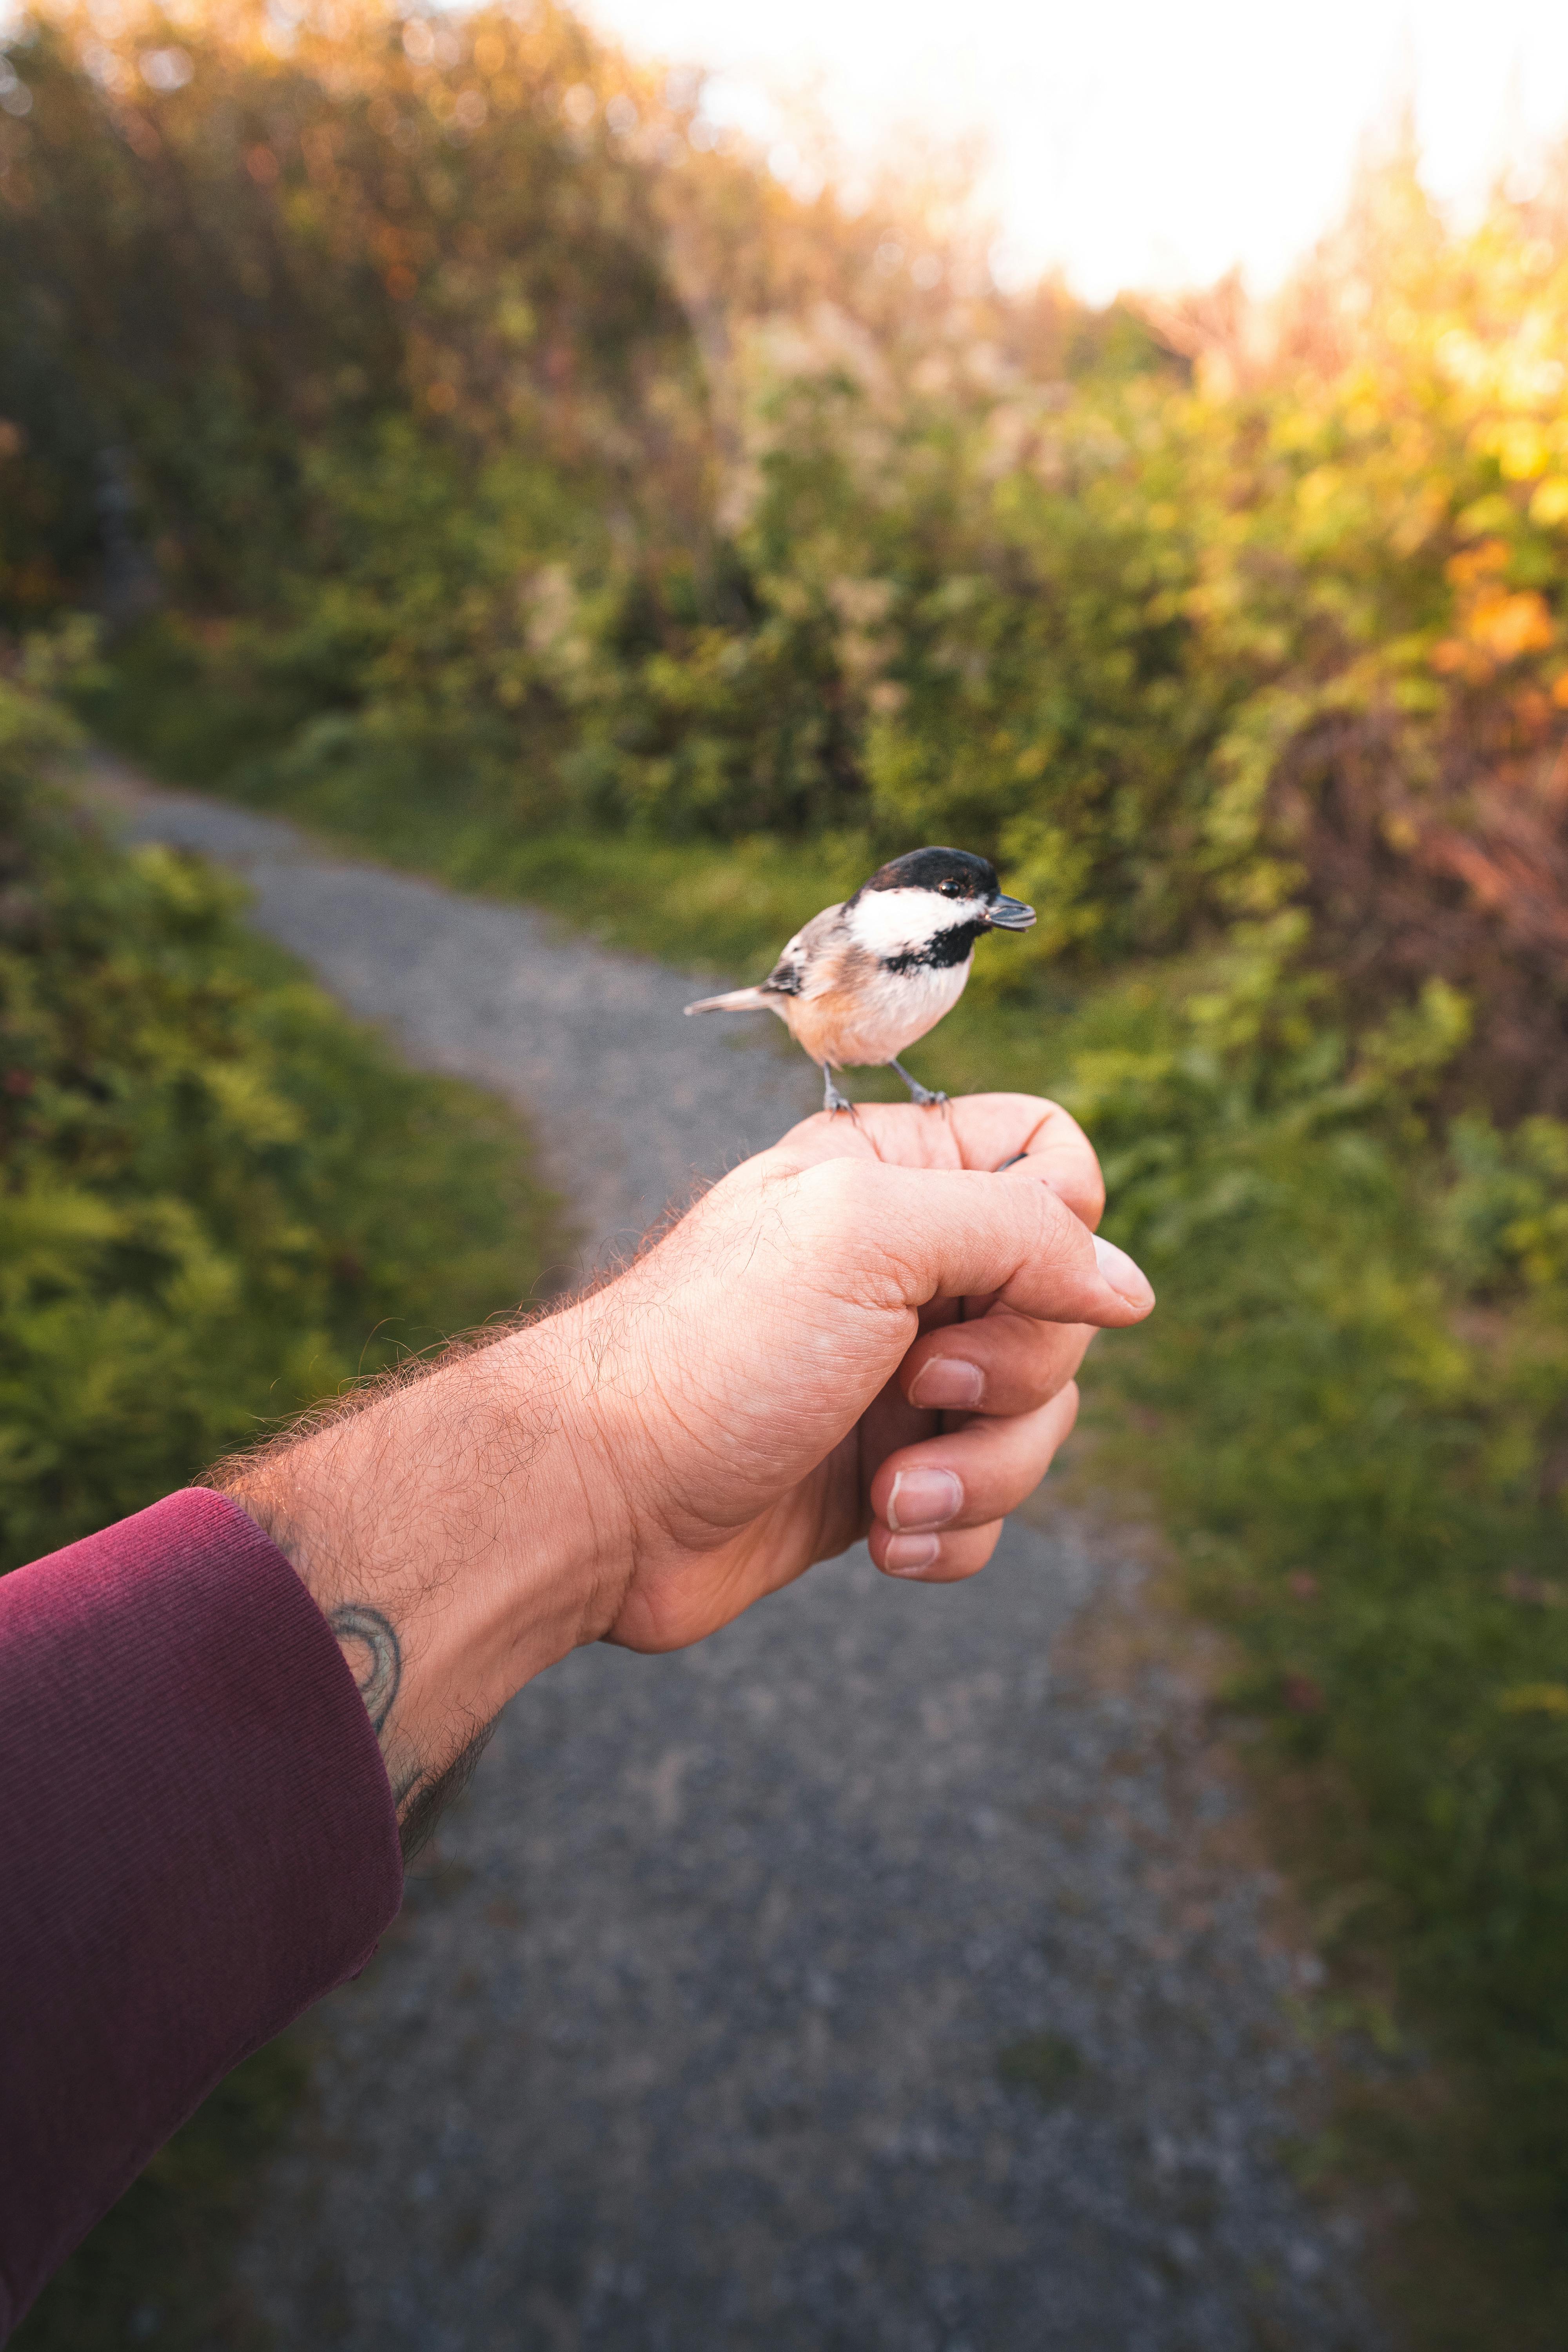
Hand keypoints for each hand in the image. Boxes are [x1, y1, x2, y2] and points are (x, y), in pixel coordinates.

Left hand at [220, 1096, 1153, 1841]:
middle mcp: (905, 1273)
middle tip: (916, 1390)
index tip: (1003, 1273)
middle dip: (1015, 1375)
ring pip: (1039, 1421)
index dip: (1061, 1221)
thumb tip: (1130, 1287)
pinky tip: (882, 1536)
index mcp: (893, 1179)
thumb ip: (1018, 1234)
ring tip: (887, 1496)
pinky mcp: (889, 1480)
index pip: (1049, 1155)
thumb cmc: (712, 1349)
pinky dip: (951, 1531)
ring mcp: (899, 1381)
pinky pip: (990, 1507)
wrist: (598, 1501)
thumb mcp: (866, 1238)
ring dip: (980, 1472)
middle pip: (1065, 1308)